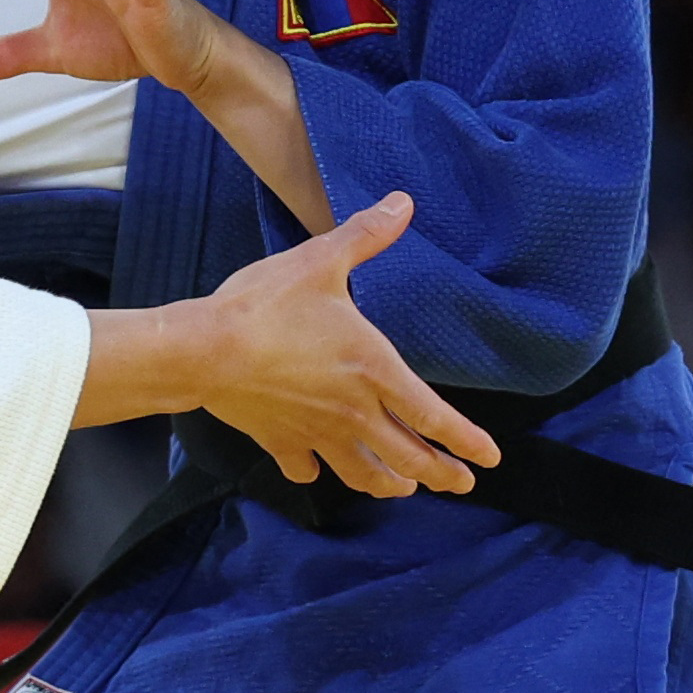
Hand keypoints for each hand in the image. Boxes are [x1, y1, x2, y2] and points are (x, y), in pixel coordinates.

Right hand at [194, 193, 498, 496]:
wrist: (203, 349)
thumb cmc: (264, 306)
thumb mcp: (318, 262)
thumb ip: (365, 236)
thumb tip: (402, 203)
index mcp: (374, 370)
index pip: (435, 417)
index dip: (467, 440)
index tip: (489, 458)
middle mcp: (354, 412)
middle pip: (409, 457)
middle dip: (442, 474)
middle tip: (461, 483)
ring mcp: (316, 432)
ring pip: (364, 472)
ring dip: (390, 484)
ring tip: (403, 489)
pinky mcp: (279, 440)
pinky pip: (304, 467)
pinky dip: (314, 472)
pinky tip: (315, 471)